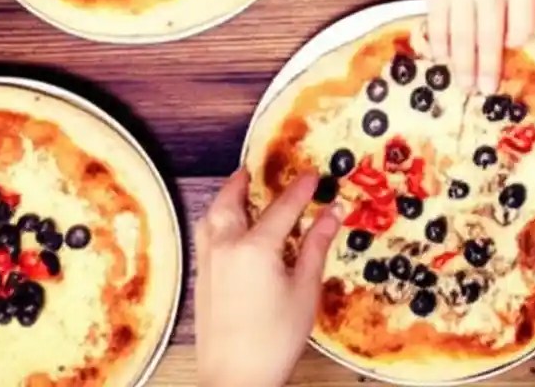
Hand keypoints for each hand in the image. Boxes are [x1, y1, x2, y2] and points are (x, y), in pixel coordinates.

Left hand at [195, 171, 340, 386]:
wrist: (235, 379)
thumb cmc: (275, 339)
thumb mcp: (305, 291)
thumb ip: (316, 247)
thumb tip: (332, 214)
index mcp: (255, 248)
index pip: (283, 208)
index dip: (300, 190)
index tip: (312, 175)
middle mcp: (226, 248)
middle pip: (231, 202)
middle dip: (245, 182)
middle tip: (255, 169)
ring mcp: (209, 263)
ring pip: (211, 217)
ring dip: (225, 199)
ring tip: (238, 191)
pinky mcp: (202, 280)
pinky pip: (206, 236)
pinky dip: (216, 221)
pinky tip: (227, 229)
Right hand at [417, 0, 534, 94]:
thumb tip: (513, 11)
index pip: (525, 25)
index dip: (519, 40)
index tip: (513, 45)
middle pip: (492, 40)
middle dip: (490, 69)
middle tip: (487, 90)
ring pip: (463, 39)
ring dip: (464, 66)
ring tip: (465, 85)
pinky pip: (439, 23)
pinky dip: (440, 43)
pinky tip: (441, 56)